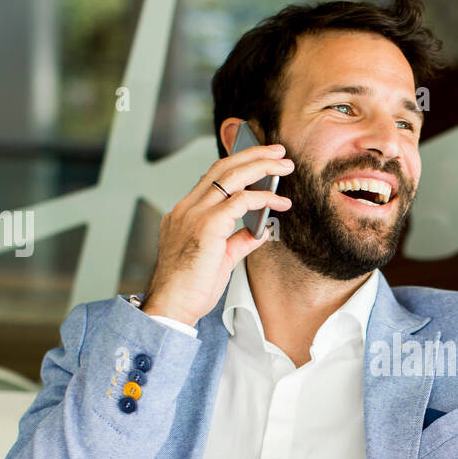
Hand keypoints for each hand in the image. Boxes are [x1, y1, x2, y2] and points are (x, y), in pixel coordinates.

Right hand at [141, 142, 293, 325]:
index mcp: (185, 213)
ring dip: (261, 167)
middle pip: (222, 167)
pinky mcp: (206, 227)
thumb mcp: (220, 259)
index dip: (238, 163)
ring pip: (231, 177)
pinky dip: (262, 198)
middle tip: (279, 152)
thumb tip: (260, 230)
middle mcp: (187, 208)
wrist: (173, 306)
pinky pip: (240, 202)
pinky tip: (279, 203)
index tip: (260, 157)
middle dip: (253, 154)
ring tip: (284, 166)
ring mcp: (194, 215)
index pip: (212, 177)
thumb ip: (239, 241)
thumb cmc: (191, 288)